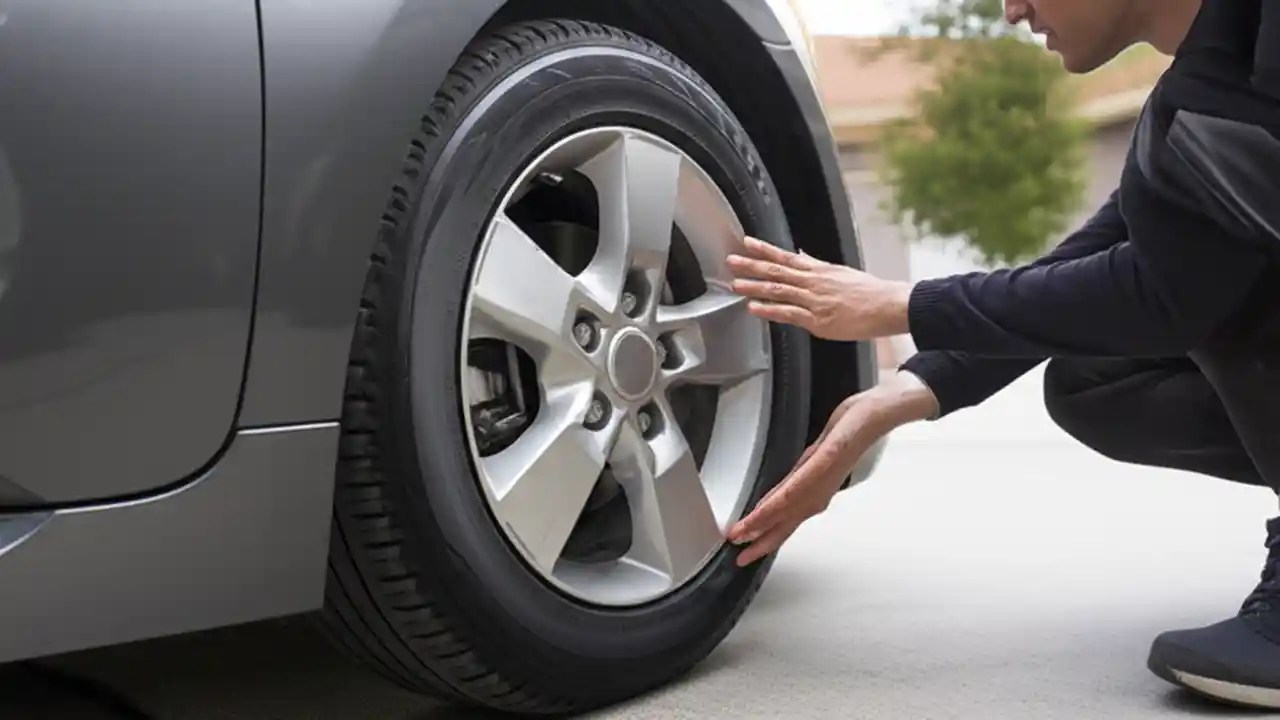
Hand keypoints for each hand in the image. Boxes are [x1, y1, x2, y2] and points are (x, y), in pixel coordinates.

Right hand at [726, 371, 938, 566]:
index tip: (746, 548)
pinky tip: (770, 506)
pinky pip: (802, 481)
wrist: (883, 409)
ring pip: (790, 505)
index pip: (787, 516)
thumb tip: (790, 481)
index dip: (766, 535)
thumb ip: (806, 469)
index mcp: (818, 486)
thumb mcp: (823, 452)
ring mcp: (826, 473)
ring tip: (742, 534)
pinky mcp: (831, 456)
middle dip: (761, 539)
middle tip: (740, 556)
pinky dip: (783, 498)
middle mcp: (821, 487)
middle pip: (787, 519)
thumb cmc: (857, 427)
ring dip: (764, 522)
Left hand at [727, 236, 914, 341]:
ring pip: (778, 291)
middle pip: (776, 271)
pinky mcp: (817, 320)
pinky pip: (788, 314)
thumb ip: (816, 265)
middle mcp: (813, 282)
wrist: (888, 305)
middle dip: (751, 265)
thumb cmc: (870, 292)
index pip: (786, 257)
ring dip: (754, 287)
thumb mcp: (841, 272)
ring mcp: (814, 300)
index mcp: (819, 270)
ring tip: (736, 284)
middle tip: (731, 261)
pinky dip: (769, 310)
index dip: (764, 250)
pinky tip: (754, 308)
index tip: (746, 243)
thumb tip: (800, 255)